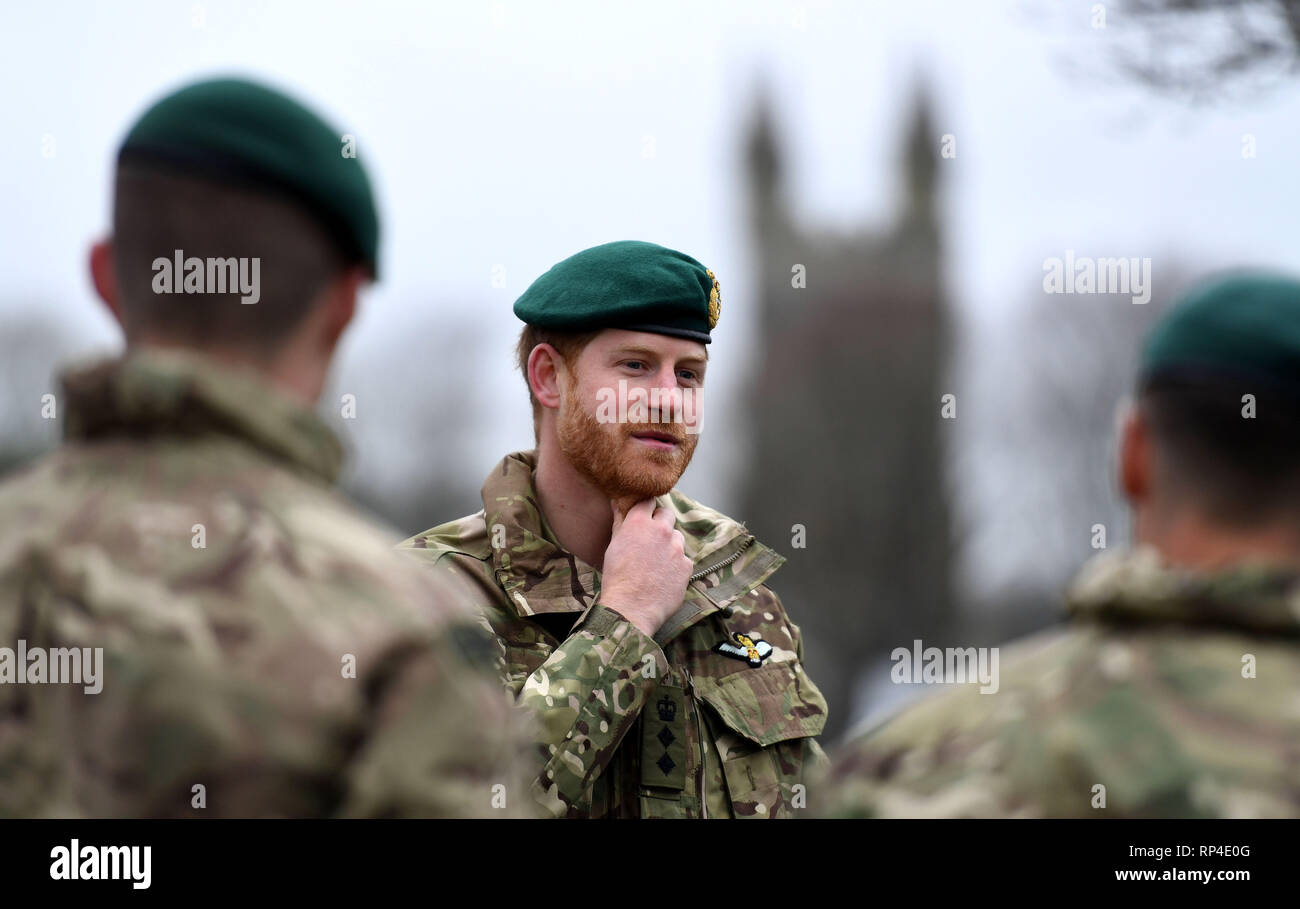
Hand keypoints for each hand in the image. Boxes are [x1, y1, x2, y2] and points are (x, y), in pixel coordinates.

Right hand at [599, 498, 691, 636]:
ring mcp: (677, 548)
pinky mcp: (687, 565)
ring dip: (669, 543)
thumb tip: (618, 502)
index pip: (648, 500)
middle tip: (650, 537)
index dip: (646, 507)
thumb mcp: (614, 546)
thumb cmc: (617, 577)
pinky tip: (663, 575)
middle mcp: (662, 530)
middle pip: (667, 514)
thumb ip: (620, 521)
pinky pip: (683, 558)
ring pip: (676, 537)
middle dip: (660, 521)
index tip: (644, 513)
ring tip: (656, 561)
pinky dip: (675, 564)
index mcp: (639, 522)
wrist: (631, 608)